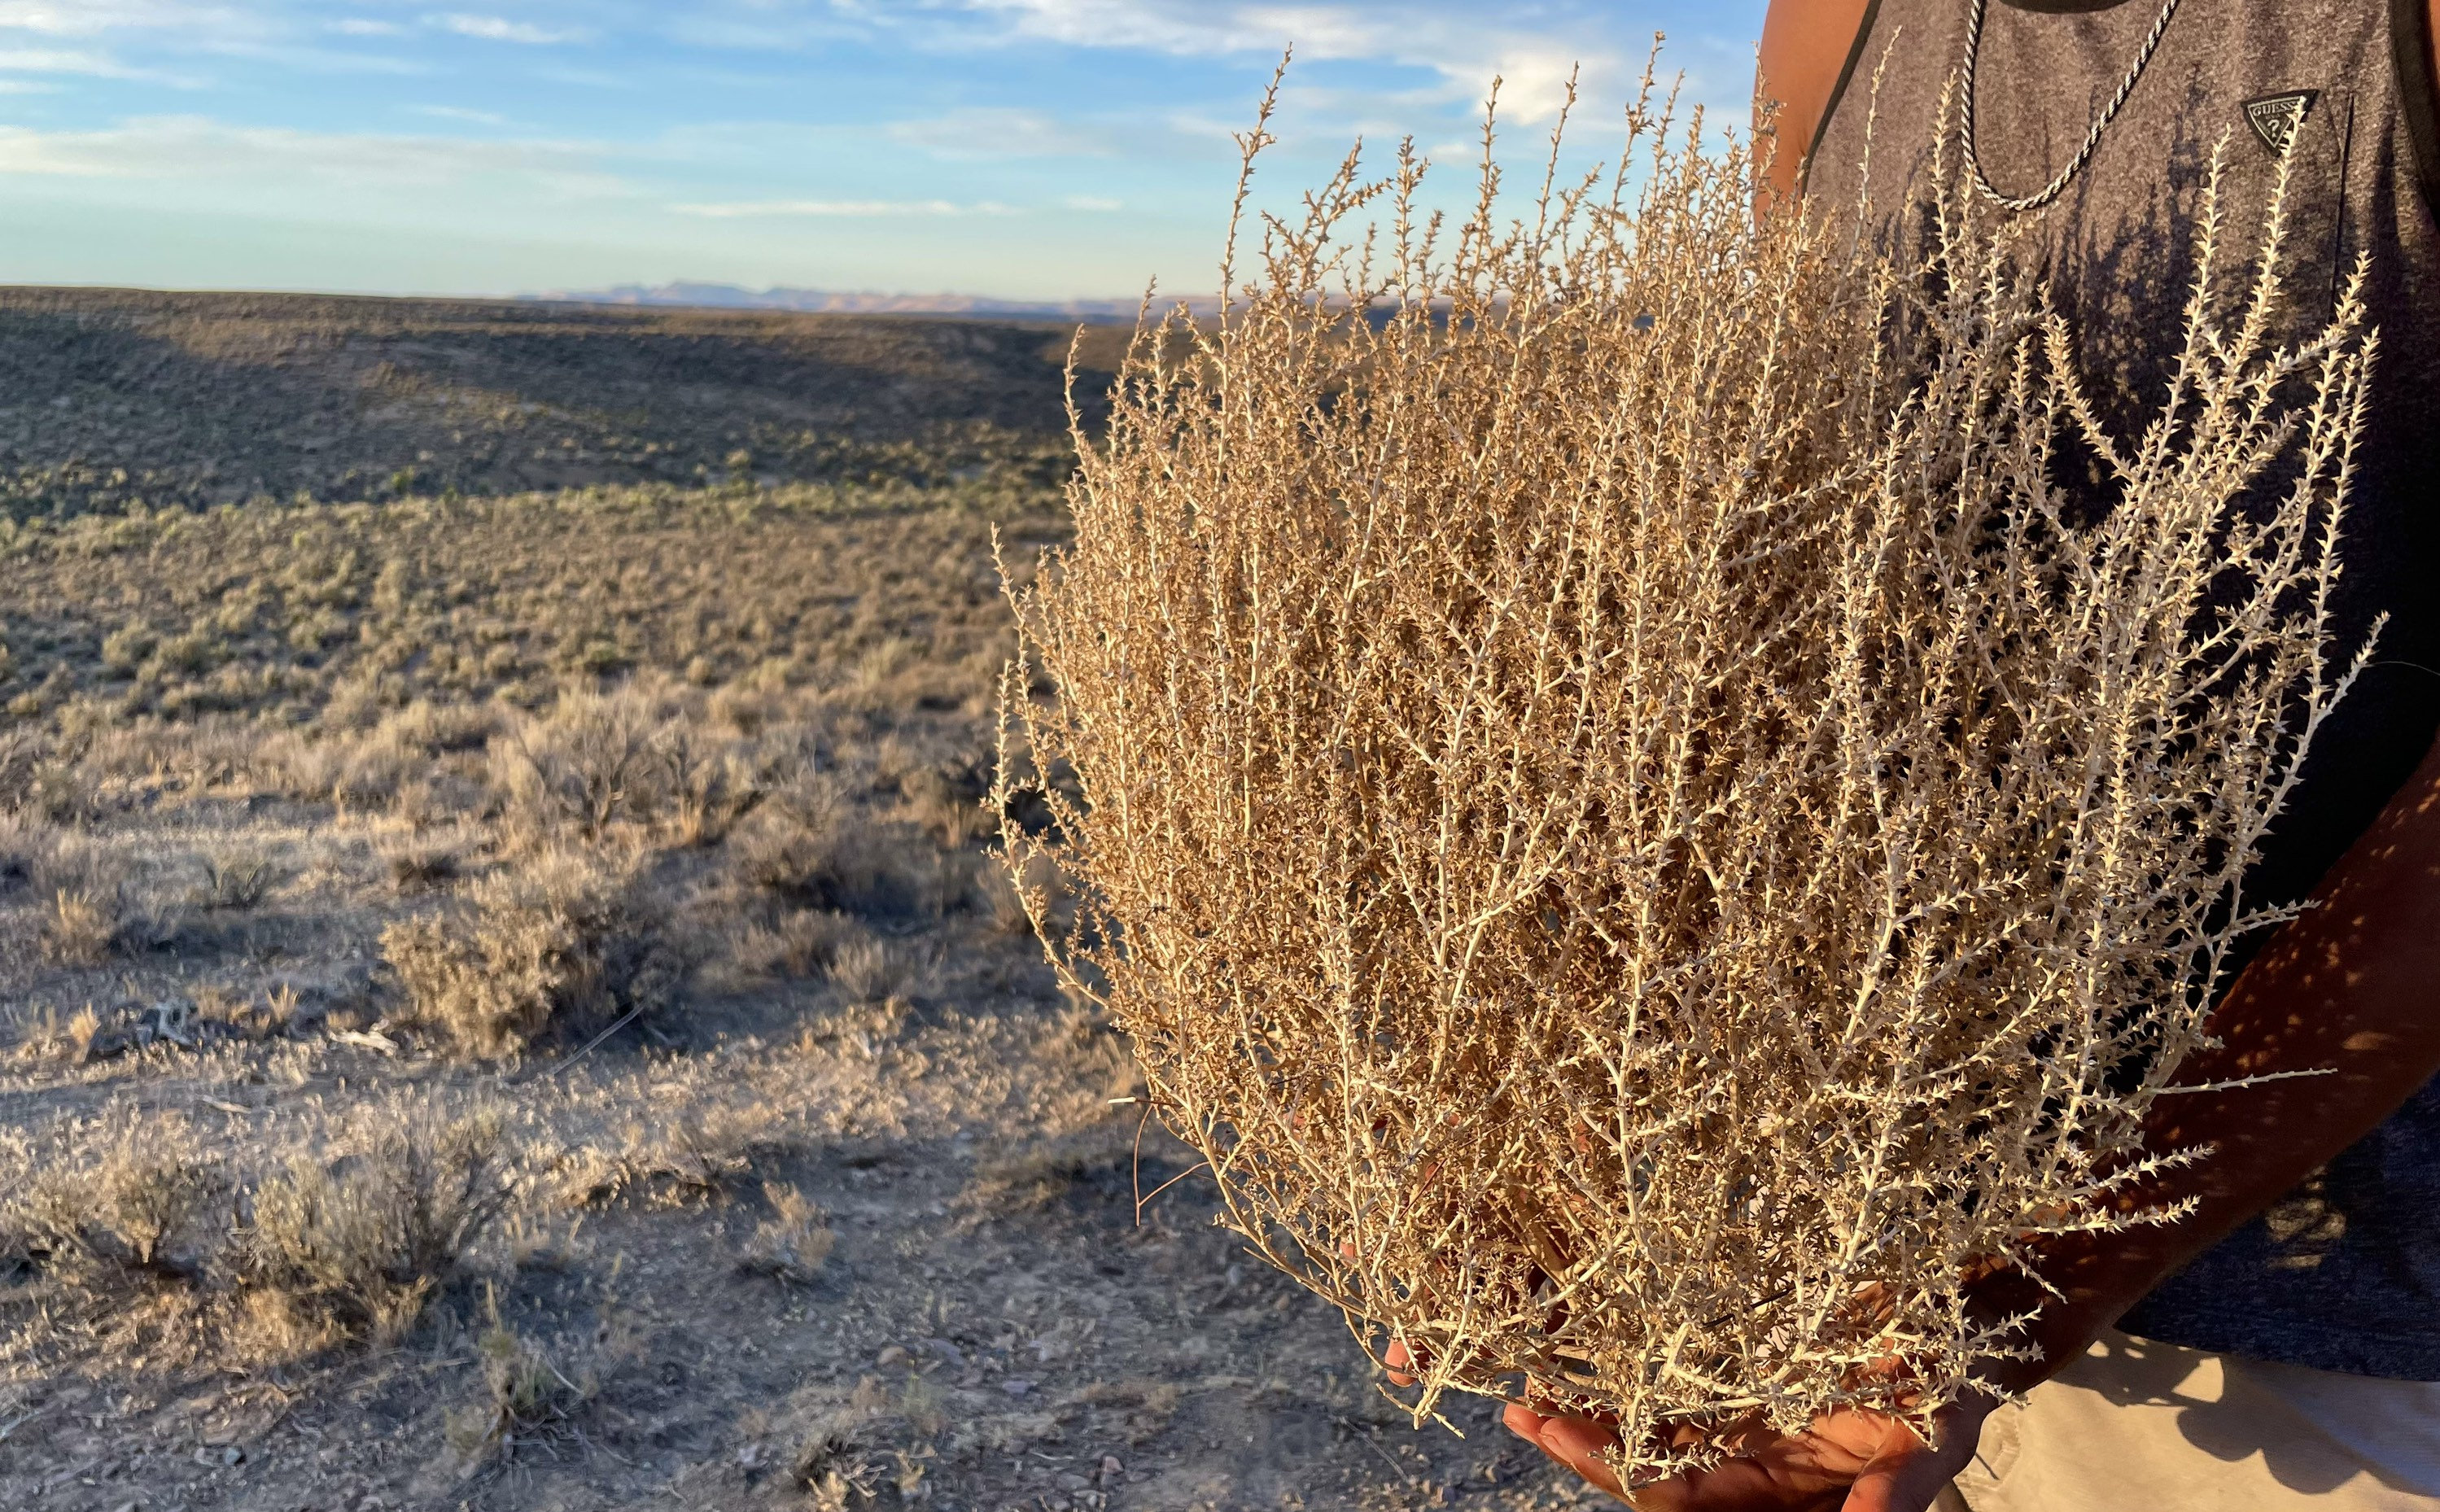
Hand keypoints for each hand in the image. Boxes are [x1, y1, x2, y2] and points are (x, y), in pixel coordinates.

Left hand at [1501, 1397, 1992, 1511]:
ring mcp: (1742, 1424)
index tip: (1566, 1439)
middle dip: (1587, 1451)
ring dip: (1589, 1420)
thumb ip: (1894, 1497)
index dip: (1628, 1478)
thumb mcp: (1931, 1444)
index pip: (1688, 1498)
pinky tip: (1572, 1358)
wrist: (1959, 1333)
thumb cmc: (1951, 1394)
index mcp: (1784, 1493)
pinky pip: (1669, 1389)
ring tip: (1524, 1398)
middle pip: (1652, 1473)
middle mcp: (1752, 1467)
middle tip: (1523, 1416)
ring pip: (1650, 1434)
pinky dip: (1622, 1380)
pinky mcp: (1740, 1379)